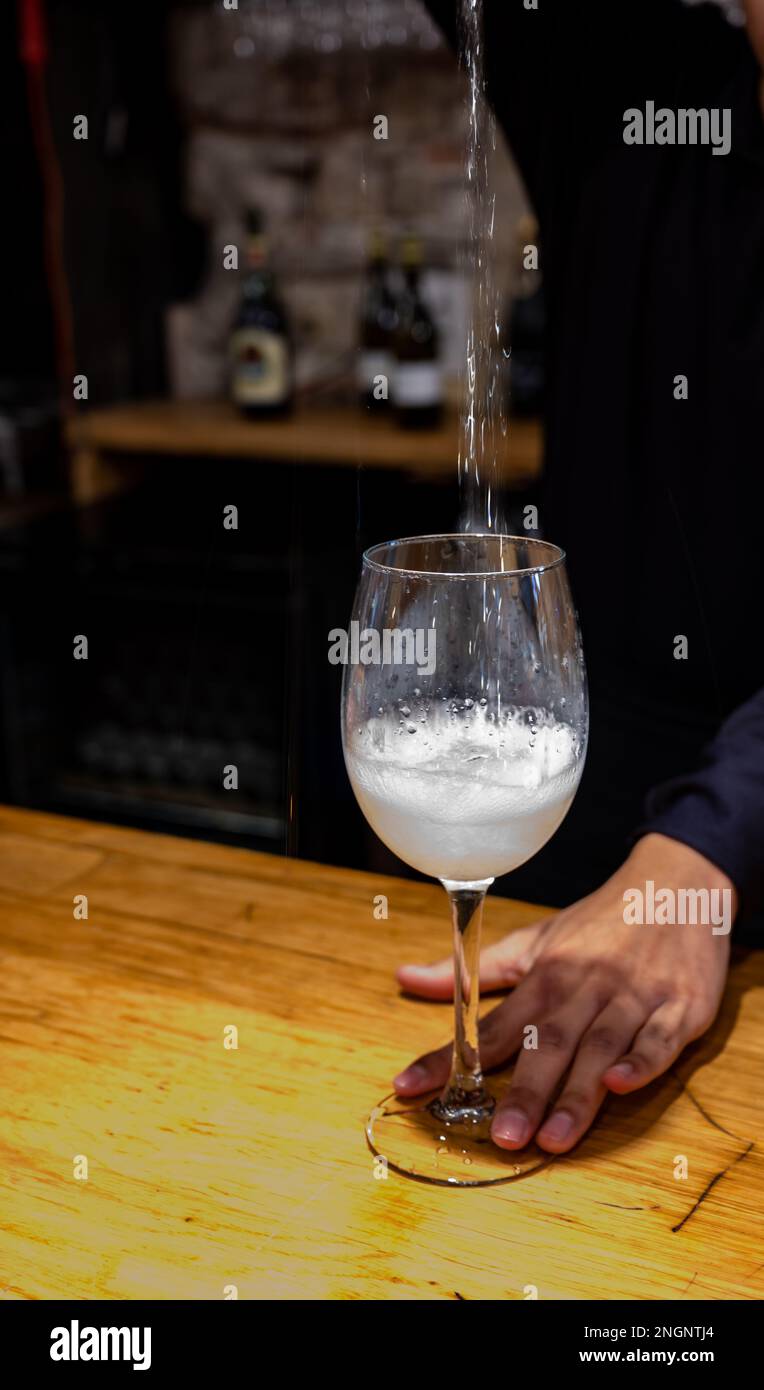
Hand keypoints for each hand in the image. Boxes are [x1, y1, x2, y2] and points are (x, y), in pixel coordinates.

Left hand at [394, 834, 734, 1153]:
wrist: (676, 886)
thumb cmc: (598, 925)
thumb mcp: (534, 941)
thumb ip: (474, 972)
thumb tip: (405, 979)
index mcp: (545, 975)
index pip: (491, 1026)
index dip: (449, 1058)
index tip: (410, 1088)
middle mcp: (584, 988)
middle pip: (549, 1044)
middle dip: (525, 1092)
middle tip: (503, 1137)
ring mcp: (633, 998)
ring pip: (600, 1049)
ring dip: (577, 1096)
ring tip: (552, 1140)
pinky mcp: (679, 1008)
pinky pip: (659, 1039)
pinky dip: (641, 1062)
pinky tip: (620, 1085)